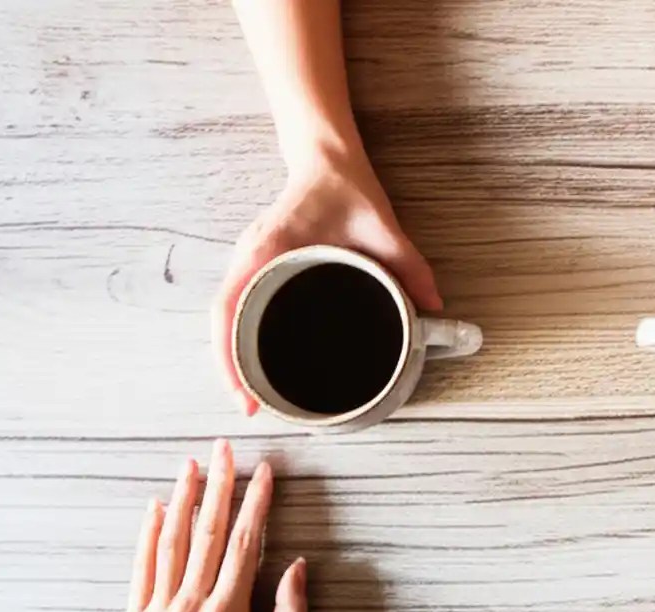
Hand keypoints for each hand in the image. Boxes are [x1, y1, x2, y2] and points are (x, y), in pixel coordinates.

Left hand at [122, 439, 307, 611]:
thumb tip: (296, 567)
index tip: (266, 473)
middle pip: (206, 533)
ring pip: (170, 544)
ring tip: (191, 465)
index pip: (244, 544)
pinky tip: (154, 508)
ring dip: (182, 500)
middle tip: (225, 449)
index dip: (256, 504)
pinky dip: (146, 536)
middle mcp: (187, 609)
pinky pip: (140, 571)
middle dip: (219, 486)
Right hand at [212, 152, 441, 414]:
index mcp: (267, 248)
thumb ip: (409, 264)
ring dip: (231, 356)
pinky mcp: (257, 266)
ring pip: (226, 316)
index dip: (227, 354)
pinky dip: (240, 337)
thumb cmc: (346, 189)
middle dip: (228, 368)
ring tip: (251, 397)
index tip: (241, 392)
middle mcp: (248, 257)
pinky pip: (238, 307)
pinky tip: (256, 363)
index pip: (228, 306)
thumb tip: (433, 304)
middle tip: (250, 408)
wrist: (327, 161)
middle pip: (221, 321)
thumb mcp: (382, 225)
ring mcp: (249, 262)